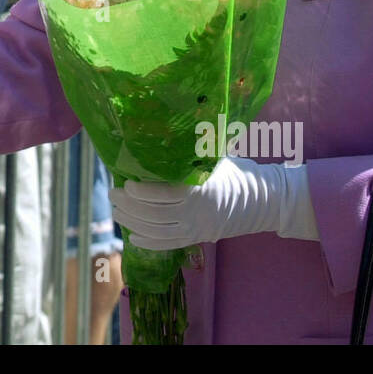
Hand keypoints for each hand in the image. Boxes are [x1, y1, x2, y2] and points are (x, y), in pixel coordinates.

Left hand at [108, 157, 316, 250]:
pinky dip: (149, 242)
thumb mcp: (215, 157)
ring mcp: (197, 229)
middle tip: (112, 194)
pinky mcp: (197, 239)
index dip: (142, 192)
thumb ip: (192, 150)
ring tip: (117, 212)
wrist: (260, 201)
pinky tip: (133, 236)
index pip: (166, 195)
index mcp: (202, 190)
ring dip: (134, 223)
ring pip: (158, 231)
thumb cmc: (234, 172)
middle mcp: (198, 214)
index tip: (126, 183)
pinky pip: (168, 245)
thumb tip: (163, 128)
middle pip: (156, 215)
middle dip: (130, 206)